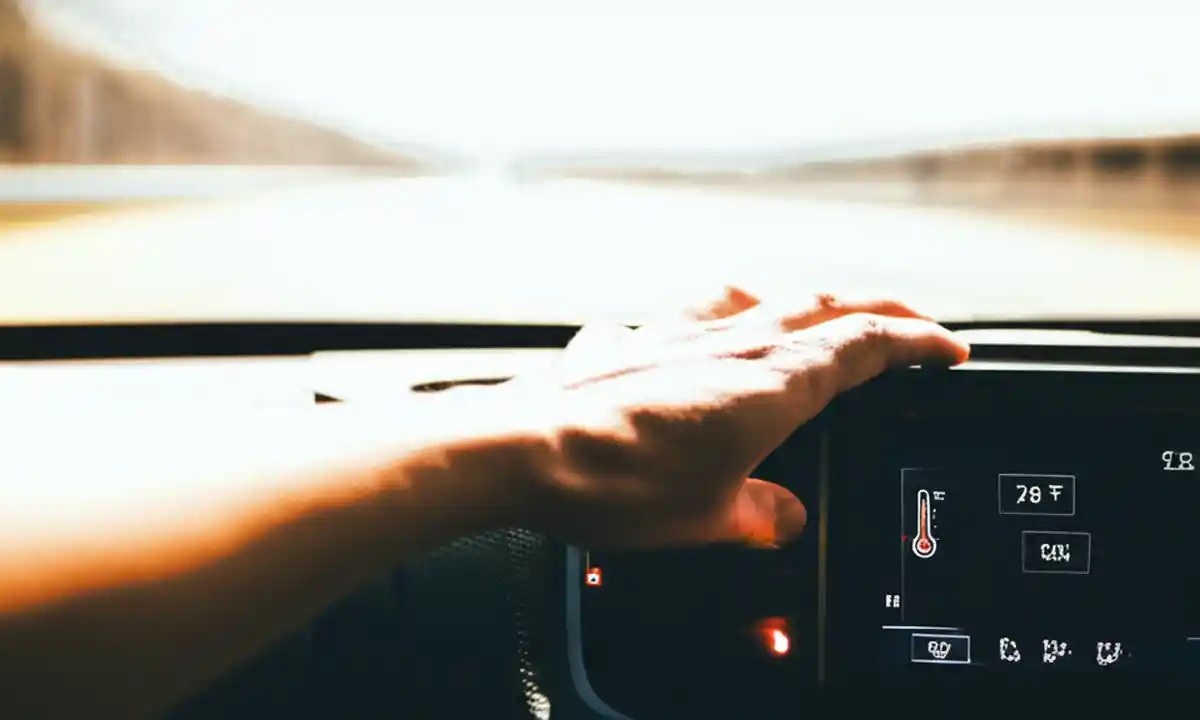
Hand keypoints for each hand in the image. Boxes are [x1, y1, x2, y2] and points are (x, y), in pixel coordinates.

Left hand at [513, 289, 969, 548]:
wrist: (523, 449)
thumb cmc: (613, 481)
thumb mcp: (707, 519)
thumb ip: (758, 516)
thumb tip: (780, 519)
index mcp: (772, 381)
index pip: (869, 344)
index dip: (919, 342)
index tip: (950, 349)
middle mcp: (731, 341)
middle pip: (826, 305)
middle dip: (879, 309)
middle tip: (909, 321)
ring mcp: (678, 331)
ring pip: (761, 296)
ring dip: (801, 300)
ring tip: (816, 311)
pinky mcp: (631, 339)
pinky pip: (690, 315)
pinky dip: (717, 318)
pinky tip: (704, 335)